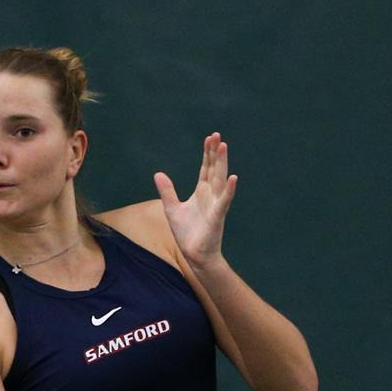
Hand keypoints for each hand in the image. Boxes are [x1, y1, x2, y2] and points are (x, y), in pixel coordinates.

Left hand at [153, 131, 237, 269]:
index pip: (205, 168)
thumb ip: (167, 191)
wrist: (194, 255)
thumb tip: (158, 173)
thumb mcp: (172, 209)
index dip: (207, 153)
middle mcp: (210, 195)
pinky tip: (233, 178)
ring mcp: (215, 204)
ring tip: (223, 146)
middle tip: (216, 135)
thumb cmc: (187, 233)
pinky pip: (224, 201)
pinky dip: (229, 190)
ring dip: (222, 163)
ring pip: (219, 180)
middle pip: (214, 169)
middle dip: (215, 152)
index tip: (209, 137)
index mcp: (201, 192)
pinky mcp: (217, 216)